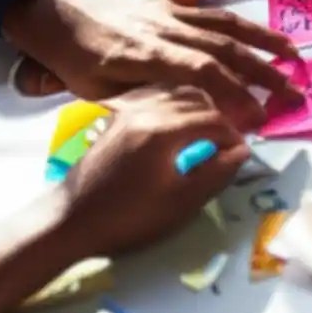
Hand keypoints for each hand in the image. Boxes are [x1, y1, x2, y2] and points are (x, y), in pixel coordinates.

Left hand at [4, 0, 302, 128]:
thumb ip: (147, 102)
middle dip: (264, 72)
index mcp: (146, 56)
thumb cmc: (74, 65)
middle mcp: (166, 30)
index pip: (204, 74)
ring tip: (293, 56)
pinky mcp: (168, 2)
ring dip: (263, 40)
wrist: (54, 18)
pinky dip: (236, 22)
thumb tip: (189, 119)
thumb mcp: (102, 95)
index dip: (237, 95)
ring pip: (226, 24)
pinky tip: (256, 33)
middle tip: (293, 93)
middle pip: (226, 49)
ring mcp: (170, 12)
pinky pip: (209, 10)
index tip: (260, 119)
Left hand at [57, 86, 248, 255]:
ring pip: (177, 92)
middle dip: (221, 117)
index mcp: (164, 129)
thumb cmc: (127, 218)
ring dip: (200, 106)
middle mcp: (147, 109)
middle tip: (231, 142)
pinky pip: (158, 96)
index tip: (242, 155)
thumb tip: (242, 150)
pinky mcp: (118, 116)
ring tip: (211, 131)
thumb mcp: (180, 203)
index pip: (215, 119)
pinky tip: (180, 125)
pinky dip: (178, 104)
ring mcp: (129, 109)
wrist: (69, 221)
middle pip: (197, 97)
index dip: (235, 136)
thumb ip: (216, 173)